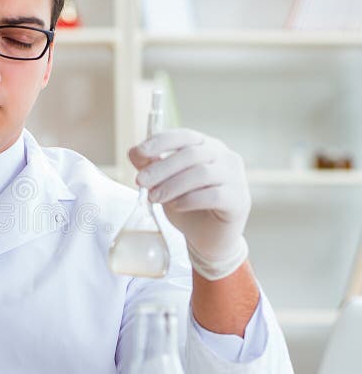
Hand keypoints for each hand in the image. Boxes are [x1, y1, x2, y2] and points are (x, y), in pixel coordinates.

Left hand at [128, 128, 250, 280]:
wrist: (208, 238)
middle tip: (140, 181)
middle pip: (192, 154)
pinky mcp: (239, 200)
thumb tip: (133, 151)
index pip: (185, 136)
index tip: (140, 152)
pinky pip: (214, 195)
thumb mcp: (164, 183)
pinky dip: (190, 200)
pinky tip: (176, 206)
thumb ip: (152, 166)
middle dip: (161, 167)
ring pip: (202, 173)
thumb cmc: (187, 205)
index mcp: (207, 146)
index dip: (161, 141)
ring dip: (173, 185)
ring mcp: (236, 177)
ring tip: (155, 198)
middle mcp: (225, 157)